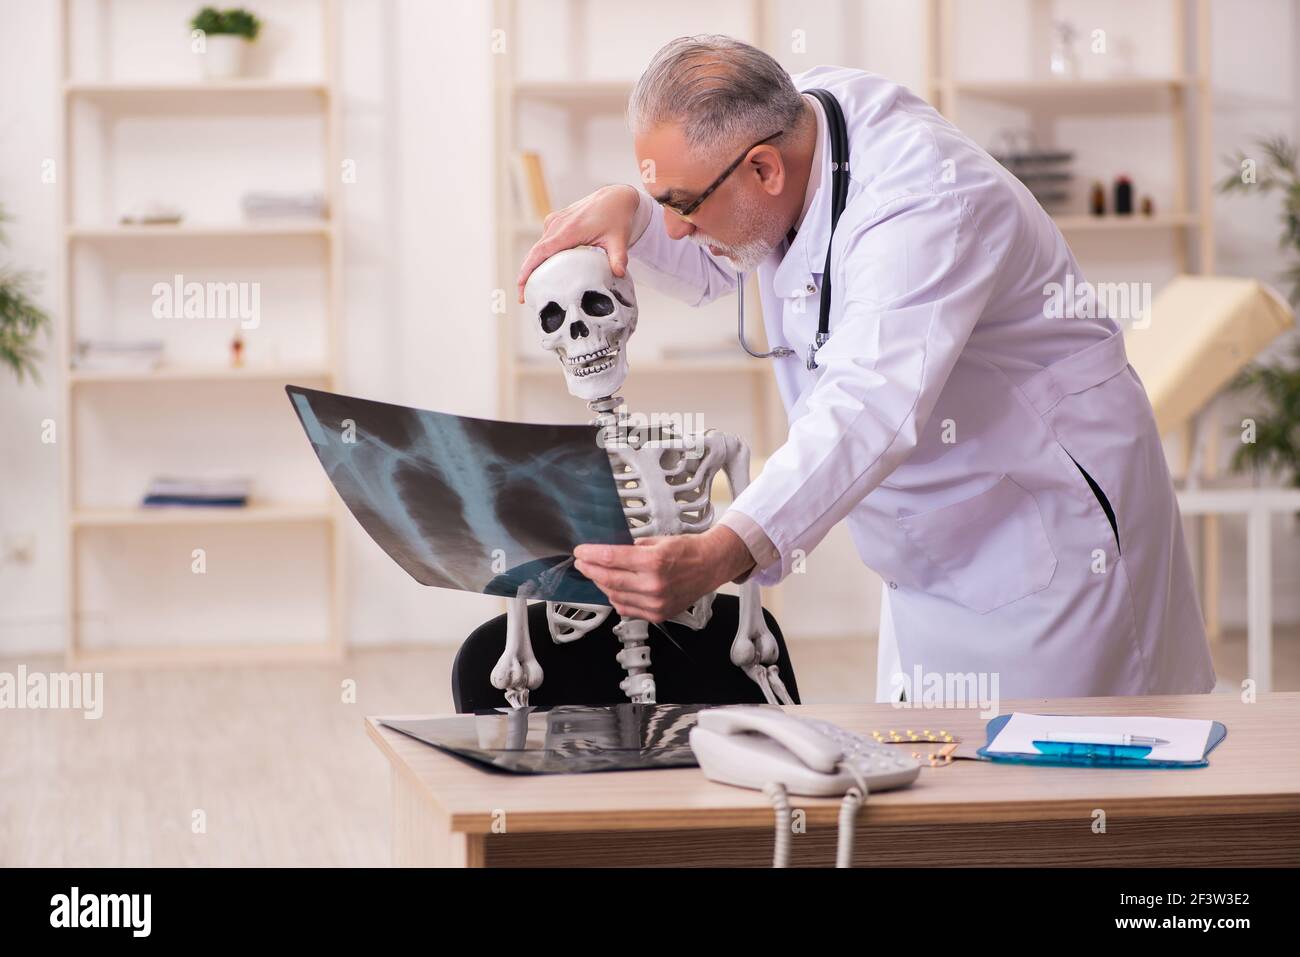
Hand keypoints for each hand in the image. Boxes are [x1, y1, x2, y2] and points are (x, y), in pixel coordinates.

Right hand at [516, 184, 640, 302]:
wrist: (615, 197)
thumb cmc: (617, 217)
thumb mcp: (620, 239)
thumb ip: (618, 257)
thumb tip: (619, 274)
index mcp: (569, 229)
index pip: (542, 251)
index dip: (529, 269)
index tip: (521, 286)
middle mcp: (557, 224)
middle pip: (535, 252)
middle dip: (526, 274)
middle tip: (523, 297)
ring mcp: (554, 222)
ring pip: (538, 248)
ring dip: (532, 266)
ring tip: (532, 289)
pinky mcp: (555, 222)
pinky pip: (544, 242)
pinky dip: (541, 257)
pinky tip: (544, 272)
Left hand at [573, 526, 755, 621]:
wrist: (710, 566)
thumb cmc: (688, 551)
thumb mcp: (658, 540)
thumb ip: (633, 548)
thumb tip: (609, 552)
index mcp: (654, 561)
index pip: (612, 558)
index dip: (591, 555)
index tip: (580, 552)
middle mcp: (654, 585)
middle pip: (609, 579)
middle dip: (590, 570)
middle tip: (582, 562)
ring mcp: (656, 603)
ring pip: (615, 596)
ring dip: (601, 584)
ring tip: (597, 574)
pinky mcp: (657, 614)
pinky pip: (627, 609)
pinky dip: (616, 598)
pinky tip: (612, 589)